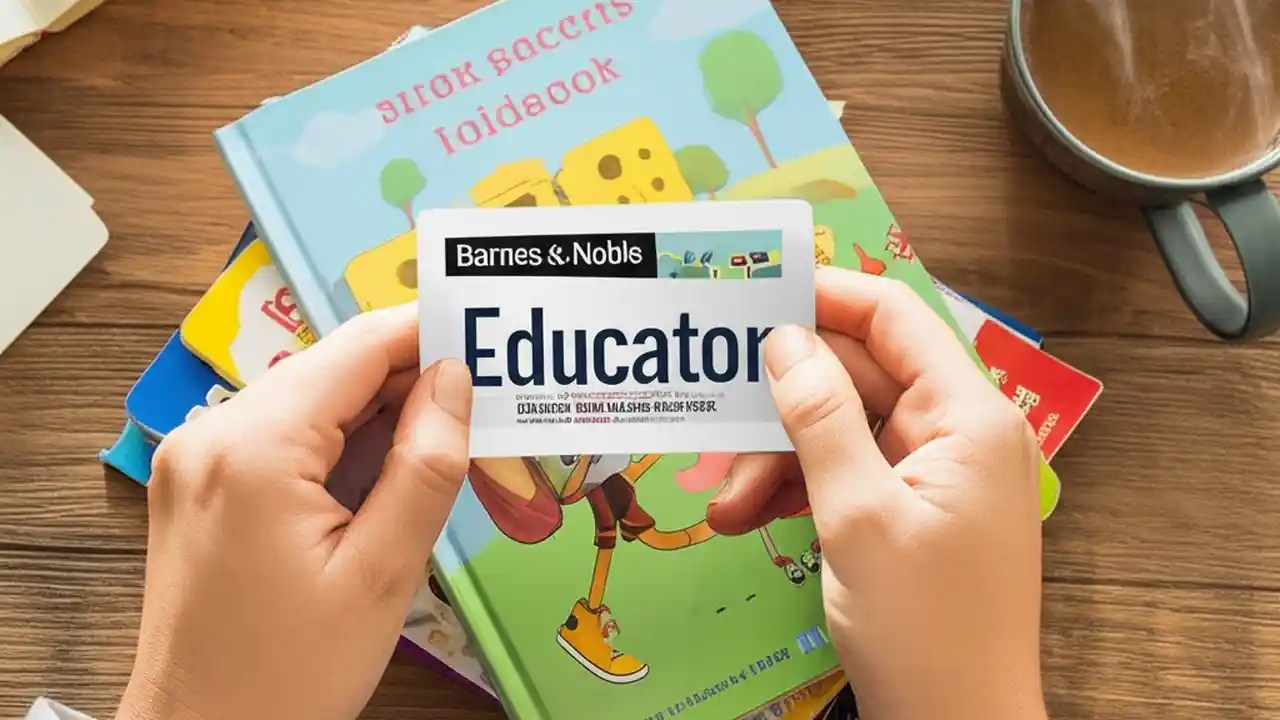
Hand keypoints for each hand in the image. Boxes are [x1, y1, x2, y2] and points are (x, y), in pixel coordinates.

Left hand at [115, 304, 473, 719]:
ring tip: (445, 447)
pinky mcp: (200, 484)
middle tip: (486, 402)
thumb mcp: (381, 575)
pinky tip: (385, 479)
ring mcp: (198, 458)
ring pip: (311, 402)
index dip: (429, 331)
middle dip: (412, 379)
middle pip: (333, 370)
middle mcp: (212, 434)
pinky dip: (340, 446)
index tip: (492, 334)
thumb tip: (455, 379)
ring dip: (379, 415)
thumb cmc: (289, 674)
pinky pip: (284, 437)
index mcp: (254, 448)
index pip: (358, 348)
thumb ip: (425, 466)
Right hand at [707, 267, 1045, 719]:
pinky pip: (842, 474)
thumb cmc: (927, 631)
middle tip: (717, 413)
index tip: (755, 293)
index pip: (896, 319)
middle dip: (783, 402)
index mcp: (970, 418)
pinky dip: (795, 489)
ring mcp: (931, 475)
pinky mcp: (906, 512)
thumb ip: (820, 418)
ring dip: (778, 456)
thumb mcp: (859, 516)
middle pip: (856, 376)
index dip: (826, 296)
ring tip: (730, 502)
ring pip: (838, 428)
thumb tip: (785, 340)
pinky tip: (749, 517)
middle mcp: (956, 434)